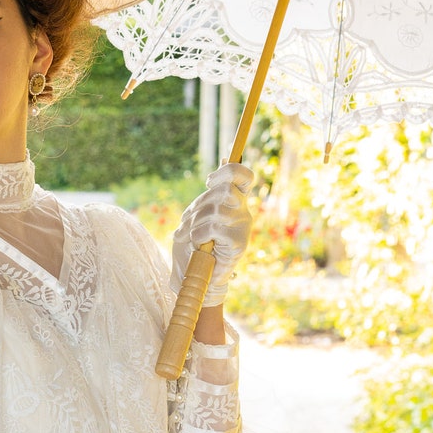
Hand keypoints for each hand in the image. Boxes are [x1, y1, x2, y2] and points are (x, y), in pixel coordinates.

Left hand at [171, 162, 254, 307]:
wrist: (196, 276)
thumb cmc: (194, 243)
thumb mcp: (198, 212)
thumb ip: (211, 191)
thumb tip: (226, 155)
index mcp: (235, 200)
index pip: (244, 175)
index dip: (228, 171)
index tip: (209, 181)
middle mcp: (243, 211)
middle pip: (225, 190)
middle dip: (199, 205)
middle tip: (188, 221)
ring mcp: (243, 227)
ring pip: (216, 210)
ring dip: (195, 223)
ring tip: (191, 236)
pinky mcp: (239, 244)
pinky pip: (213, 228)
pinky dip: (198, 235)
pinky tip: (198, 244)